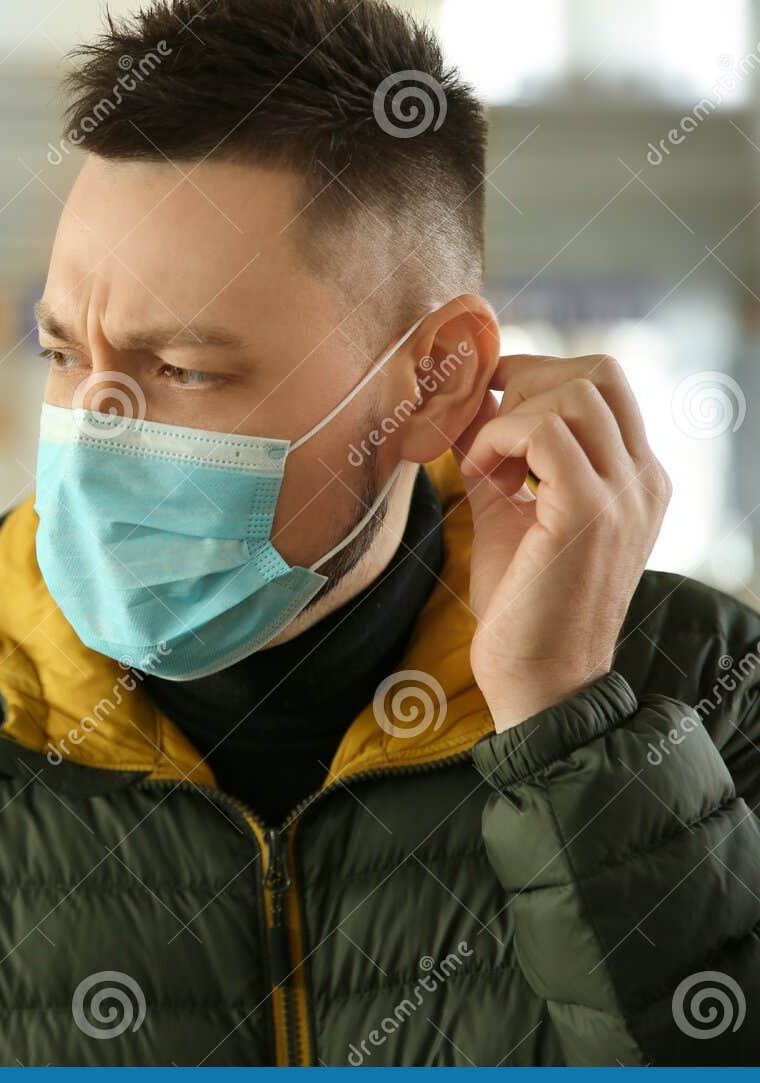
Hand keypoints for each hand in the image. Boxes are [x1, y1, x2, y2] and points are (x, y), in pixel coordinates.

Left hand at [453, 355, 670, 731]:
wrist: (540, 682)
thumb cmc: (523, 608)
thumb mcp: (512, 516)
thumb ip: (501, 463)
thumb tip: (468, 409)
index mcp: (635, 478)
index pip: (606, 384)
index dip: (539, 376)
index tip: (488, 406)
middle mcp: (643, 479)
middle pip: (598, 372)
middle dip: (526, 381)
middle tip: (484, 428)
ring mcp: (623, 494)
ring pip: (575, 392)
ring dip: (510, 415)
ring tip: (483, 465)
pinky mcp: (589, 513)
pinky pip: (546, 430)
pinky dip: (498, 439)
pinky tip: (480, 477)